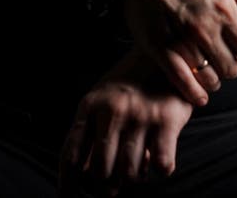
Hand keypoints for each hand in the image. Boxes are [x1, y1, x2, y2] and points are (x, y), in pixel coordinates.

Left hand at [57, 46, 193, 196]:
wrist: (168, 51)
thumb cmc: (131, 81)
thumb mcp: (103, 97)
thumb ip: (91, 131)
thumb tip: (82, 176)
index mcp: (90, 105)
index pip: (71, 155)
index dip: (68, 186)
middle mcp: (112, 109)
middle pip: (100, 170)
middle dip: (105, 188)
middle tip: (112, 188)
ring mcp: (140, 114)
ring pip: (129, 172)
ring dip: (133, 179)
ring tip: (136, 169)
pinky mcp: (167, 119)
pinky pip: (161, 165)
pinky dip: (160, 170)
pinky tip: (159, 158)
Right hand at [116, 0, 236, 104]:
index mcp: (223, 6)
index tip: (236, 42)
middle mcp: (205, 26)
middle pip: (232, 67)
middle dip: (230, 63)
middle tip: (220, 54)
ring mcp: (181, 39)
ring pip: (210, 78)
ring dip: (213, 78)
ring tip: (208, 68)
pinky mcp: (159, 49)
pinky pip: (184, 83)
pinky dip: (194, 93)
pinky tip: (199, 94)